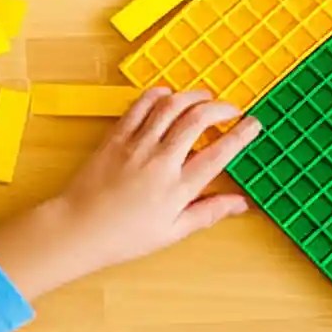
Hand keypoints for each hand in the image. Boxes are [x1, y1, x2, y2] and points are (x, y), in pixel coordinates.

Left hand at [0, 88, 261, 298]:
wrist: (77, 229)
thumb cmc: (124, 236)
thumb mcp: (173, 232)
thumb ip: (208, 212)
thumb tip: (240, 203)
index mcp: (178, 187)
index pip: (219, 152)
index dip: (241, 134)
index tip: (253, 124)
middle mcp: (160, 161)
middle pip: (198, 119)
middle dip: (221, 107)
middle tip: (232, 109)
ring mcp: (137, 145)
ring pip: (171, 106)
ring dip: (193, 96)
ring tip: (205, 98)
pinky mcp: (116, 137)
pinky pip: (140, 106)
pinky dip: (158, 95)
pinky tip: (169, 95)